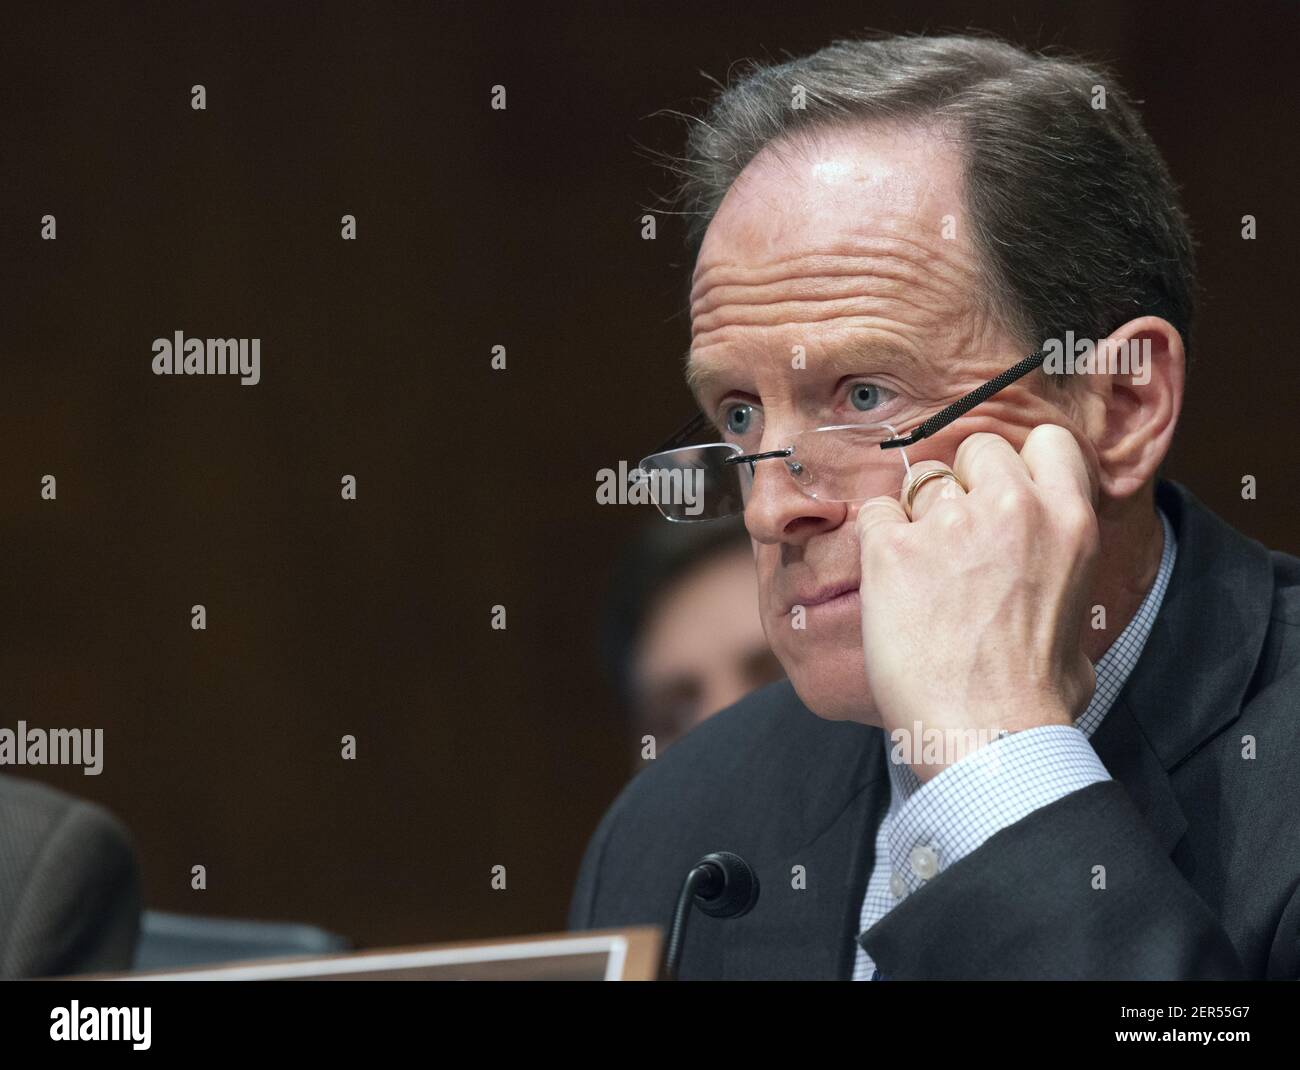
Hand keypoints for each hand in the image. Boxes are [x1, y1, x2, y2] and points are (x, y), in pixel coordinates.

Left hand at [855, 425, 1099, 781]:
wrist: (985, 738)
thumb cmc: (1034, 702)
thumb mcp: (1080, 633)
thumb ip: (1063, 588)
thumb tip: (1055, 597)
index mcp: (1069, 524)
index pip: (1046, 442)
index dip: (1019, 464)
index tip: (1001, 494)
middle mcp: (1012, 510)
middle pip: (976, 449)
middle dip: (963, 485)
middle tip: (954, 537)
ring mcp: (949, 526)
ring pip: (921, 481)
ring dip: (916, 517)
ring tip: (919, 573)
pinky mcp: (892, 550)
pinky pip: (874, 513)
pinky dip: (876, 540)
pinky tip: (887, 580)